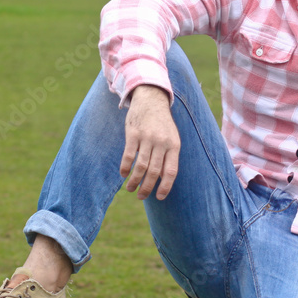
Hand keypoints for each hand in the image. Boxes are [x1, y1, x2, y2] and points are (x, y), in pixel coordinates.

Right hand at [120, 85, 179, 200]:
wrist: (151, 100)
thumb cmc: (162, 124)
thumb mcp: (171, 138)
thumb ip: (168, 158)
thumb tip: (164, 180)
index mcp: (174, 145)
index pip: (171, 171)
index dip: (165, 186)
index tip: (159, 197)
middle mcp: (161, 142)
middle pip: (154, 172)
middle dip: (147, 188)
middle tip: (141, 197)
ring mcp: (147, 137)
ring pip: (141, 166)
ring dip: (134, 181)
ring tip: (130, 188)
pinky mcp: (133, 133)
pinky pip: (128, 155)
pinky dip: (125, 167)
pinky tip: (123, 174)